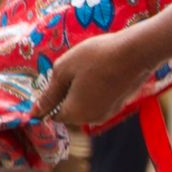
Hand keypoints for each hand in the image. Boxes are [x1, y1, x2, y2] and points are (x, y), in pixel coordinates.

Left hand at [29, 35, 150, 128]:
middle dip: (68, 93)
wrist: (137, 52)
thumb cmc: (96, 57)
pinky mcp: (120, 104)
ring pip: (86, 104)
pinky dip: (98, 89)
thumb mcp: (64, 70)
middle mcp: (91, 119)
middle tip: (74, 68)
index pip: (53, 114)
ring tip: (90, 67)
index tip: (57, 77)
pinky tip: (103, 70)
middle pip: (70, 110)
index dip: (51, 97)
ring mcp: (108, 113)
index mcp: (74, 113)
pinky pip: (100, 100)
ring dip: (83, 90)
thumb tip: (35, 113)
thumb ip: (48, 94)